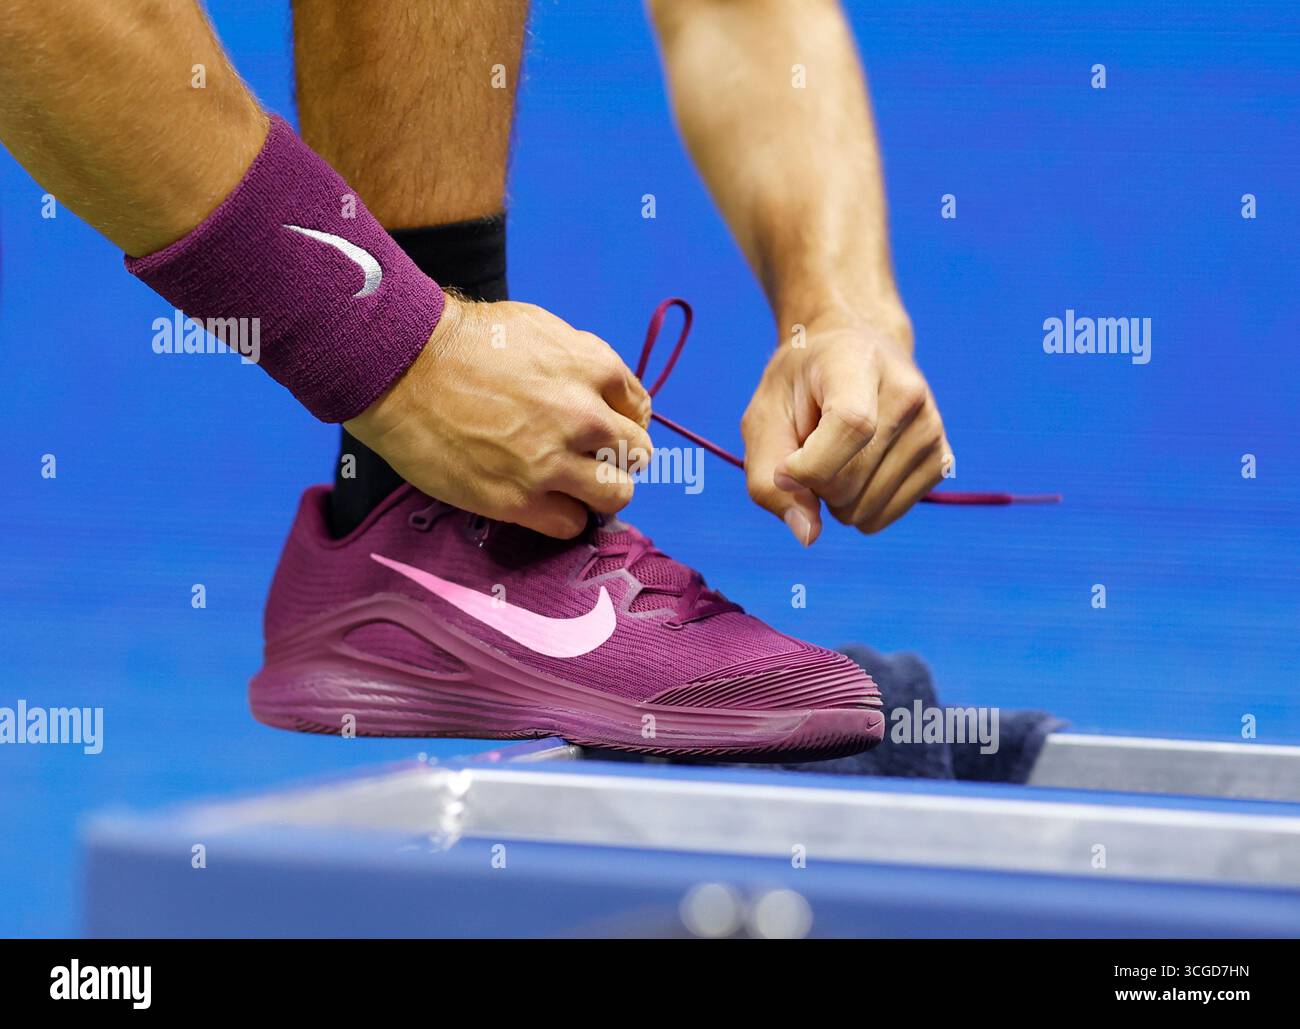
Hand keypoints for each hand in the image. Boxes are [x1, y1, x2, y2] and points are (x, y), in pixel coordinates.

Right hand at [347, 295, 652, 537]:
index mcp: (591, 367)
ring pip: (616, 496)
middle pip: (637, 454)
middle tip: (588, 459)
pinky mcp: (519, 499)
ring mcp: (552, 461)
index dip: (624, 421)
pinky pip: (571, 524)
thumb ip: (579, 361)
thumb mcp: (537, 327)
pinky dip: (564, 517)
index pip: (640, 409)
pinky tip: (543, 502)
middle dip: (617, 458)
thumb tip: (604, 394)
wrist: (401, 367)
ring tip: (573, 487)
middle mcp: (583, 416)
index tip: (605, 431)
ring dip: (600, 493)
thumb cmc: (462, 341)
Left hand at [741, 310, 949, 543]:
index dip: (809, 466)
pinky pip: (881, 518)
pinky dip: (857, 507)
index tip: (784, 470)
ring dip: (833, 498)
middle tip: (810, 445)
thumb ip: (767, 478)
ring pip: (863, 510)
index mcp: (857, 362)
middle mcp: (907, 392)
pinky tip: (859, 467)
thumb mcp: (763, 418)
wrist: (854, 354)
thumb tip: (808, 535)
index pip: (851, 426)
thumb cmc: (799, 389)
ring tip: (837, 453)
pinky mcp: (941, 461)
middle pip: (846, 482)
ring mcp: (931, 428)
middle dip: (811, 483)